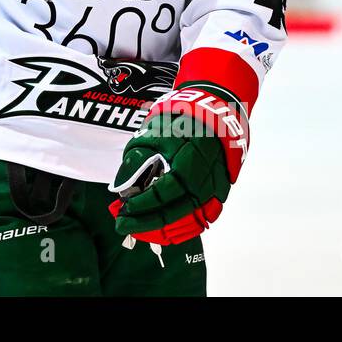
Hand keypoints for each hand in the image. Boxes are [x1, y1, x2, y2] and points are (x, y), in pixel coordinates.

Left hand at [109, 84, 248, 244]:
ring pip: (189, 220)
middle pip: (174, 212)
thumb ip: (137, 160)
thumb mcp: (153, 133)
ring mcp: (215, 190)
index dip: (141, 205)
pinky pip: (202, 217)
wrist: (213, 112)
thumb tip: (121, 186)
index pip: (163, 194)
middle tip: (122, 225)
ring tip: (138, 228)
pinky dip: (182, 227)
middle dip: (145, 222)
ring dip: (162, 228)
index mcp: (189, 165)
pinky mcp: (219, 193)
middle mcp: (205, 182)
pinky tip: (163, 229)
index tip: (122, 209)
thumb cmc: (180, 120)